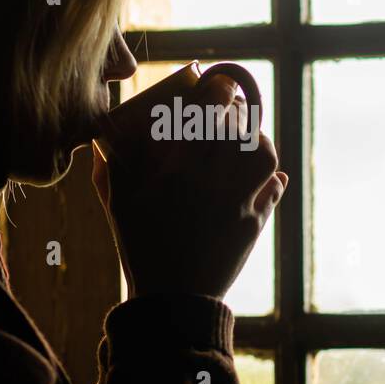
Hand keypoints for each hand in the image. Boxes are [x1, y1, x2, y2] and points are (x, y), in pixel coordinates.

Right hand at [92, 73, 287, 300]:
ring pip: (264, 154)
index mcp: (178, 169)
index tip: (216, 82)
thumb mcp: (119, 204)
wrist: (173, 301)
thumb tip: (110, 132)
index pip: (209, 110)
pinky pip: (274, 188)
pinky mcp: (255, 223)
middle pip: (240, 127)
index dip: (219, 89)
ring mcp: (240, 202)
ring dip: (256, 140)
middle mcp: (214, 180)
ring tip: (243, 140)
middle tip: (228, 108)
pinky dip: (271, 177)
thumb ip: (113, 164)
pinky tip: (260, 175)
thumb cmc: (141, 247)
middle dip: (237, 110)